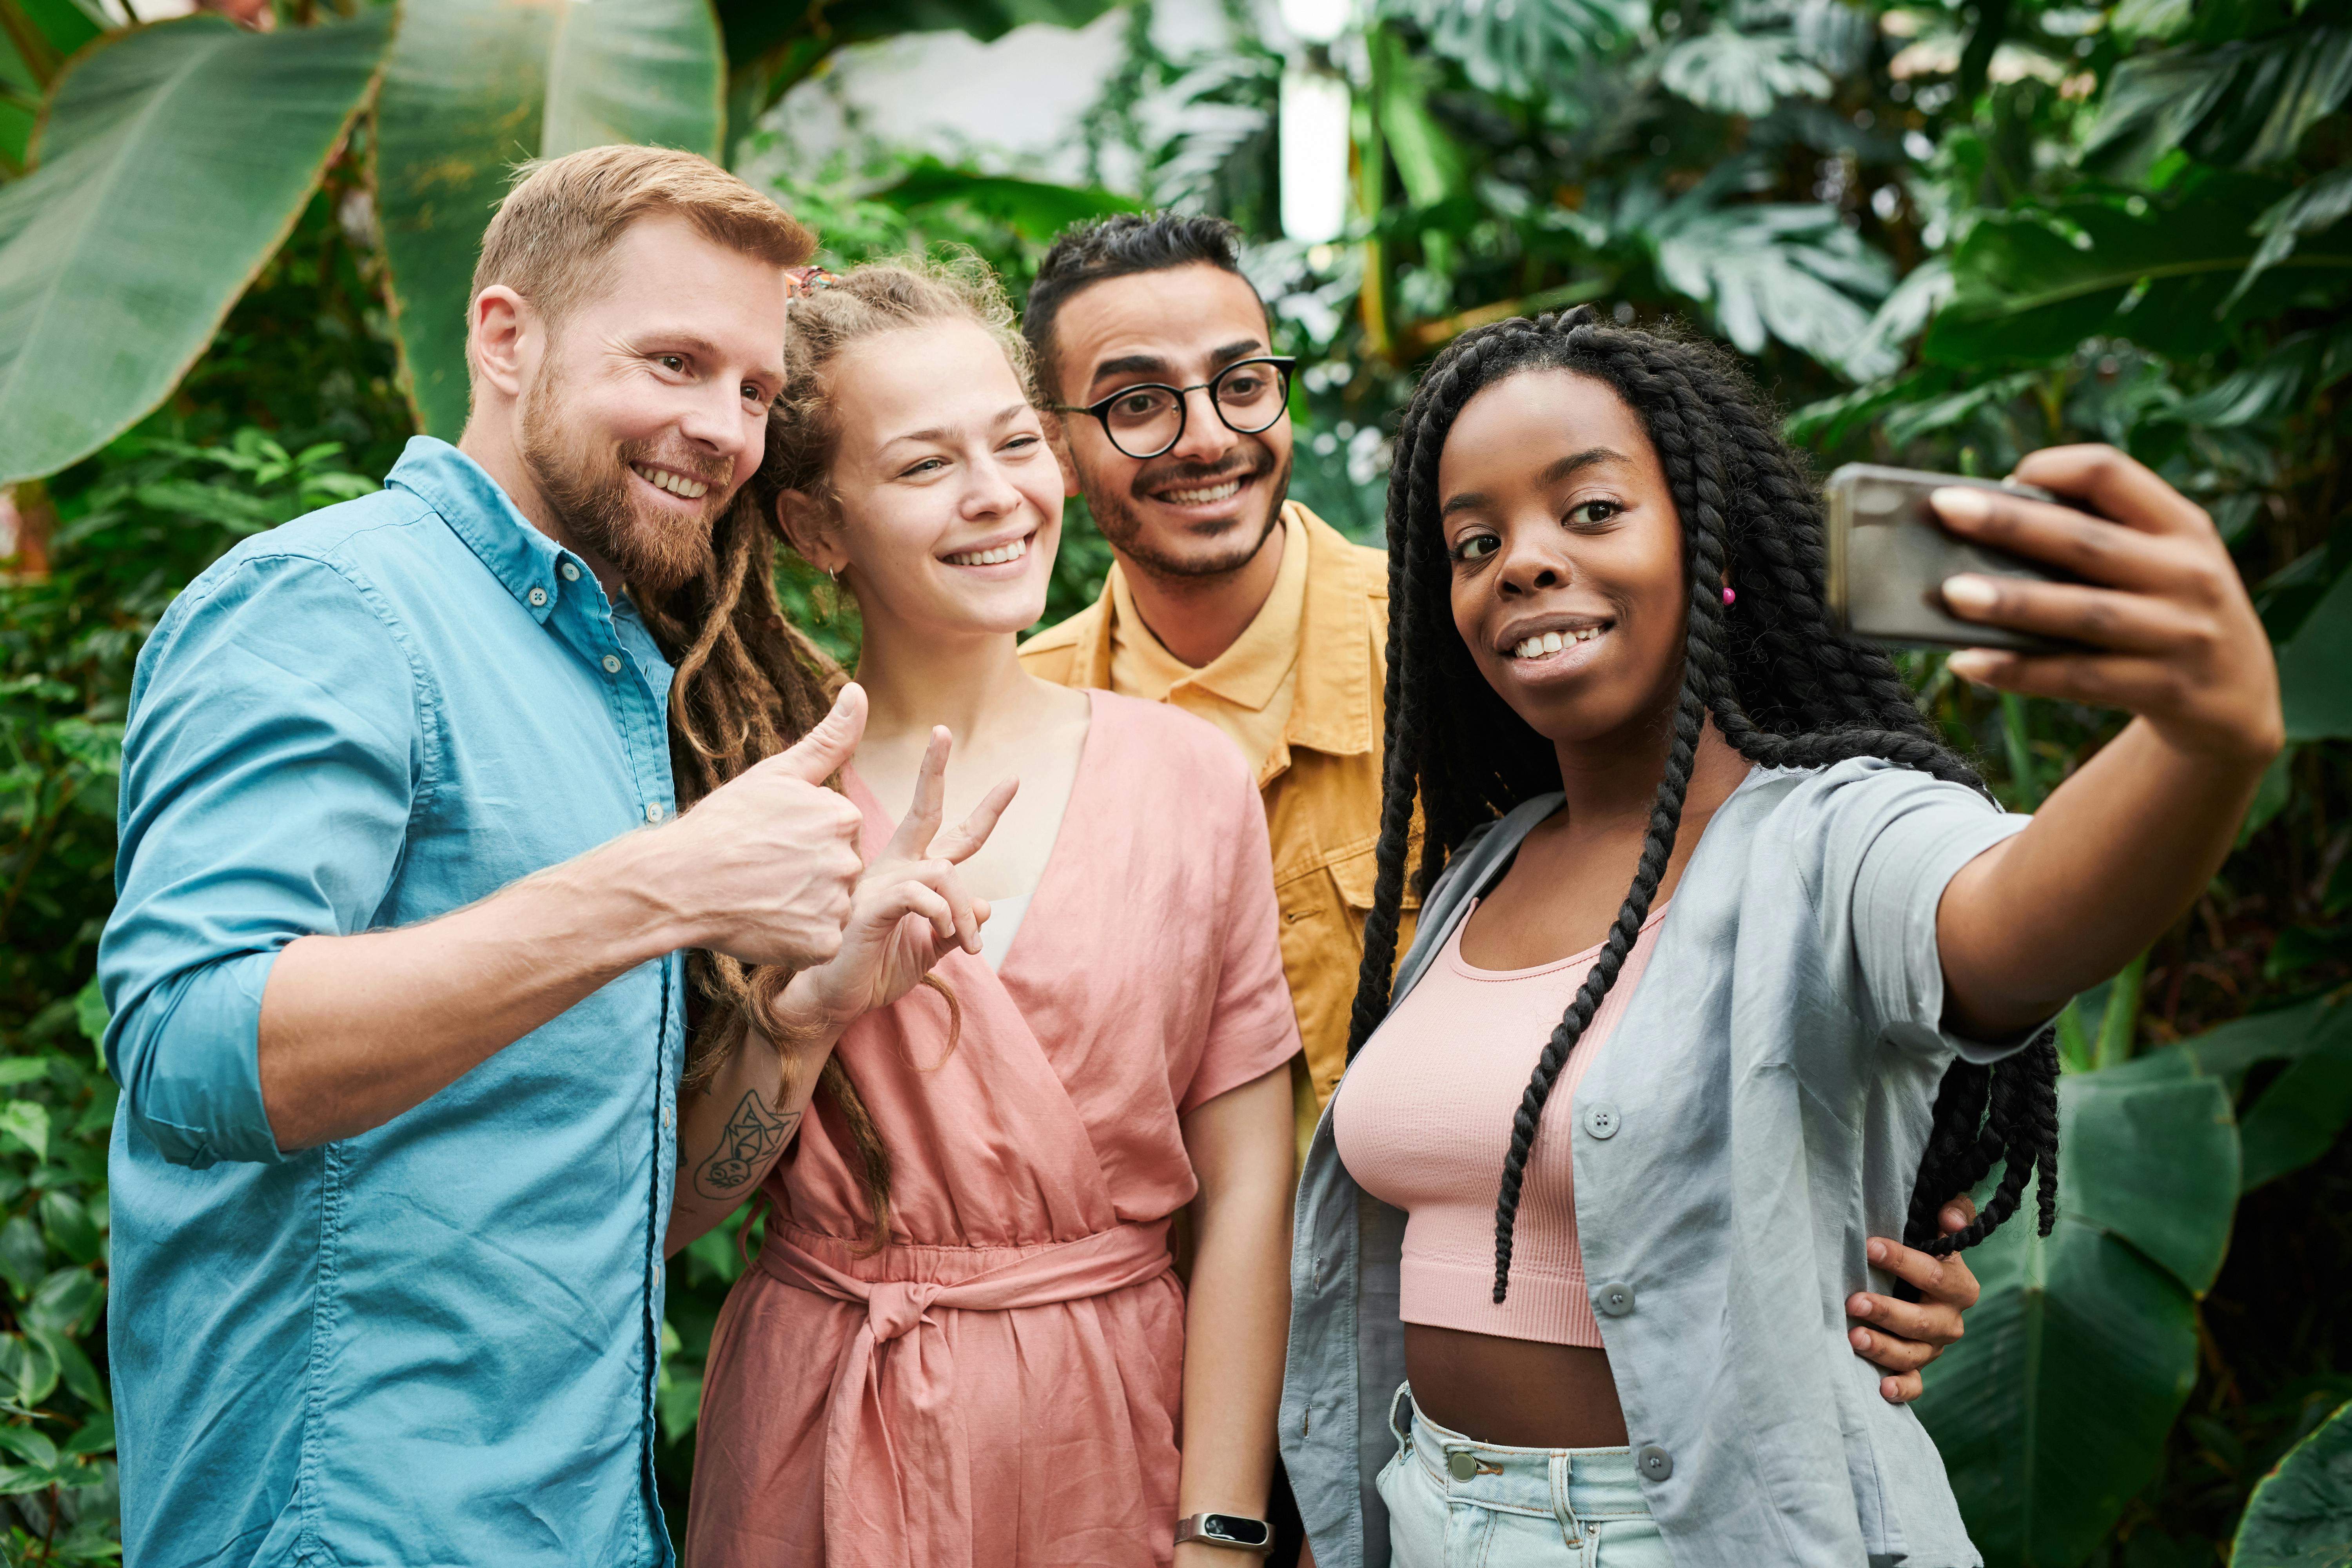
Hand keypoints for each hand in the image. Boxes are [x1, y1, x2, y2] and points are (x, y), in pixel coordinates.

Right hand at [656, 684, 869, 967]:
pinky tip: (768, 923)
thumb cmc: (722, 825)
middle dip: (808, 873)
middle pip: (839, 870)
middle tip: (763, 871)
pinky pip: (820, 941)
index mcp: (841, 815)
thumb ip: (829, 738)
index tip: (770, 840)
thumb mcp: (776, 773)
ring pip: (831, 906)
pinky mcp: (820, 944)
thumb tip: (859, 691)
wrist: (677, 883)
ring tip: (763, 896)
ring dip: (804, 905)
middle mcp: (847, 860)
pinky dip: (797, 937)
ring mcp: (834, 904)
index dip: (803, 838)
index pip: (838, 831)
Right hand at [772, 726, 1015, 1039]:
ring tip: (970, 947)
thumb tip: (986, 907)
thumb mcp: (929, 948)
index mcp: (907, 872)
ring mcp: (877, 882)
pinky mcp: (869, 904)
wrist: (836, 999)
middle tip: (960, 744)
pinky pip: (917, 893)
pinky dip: (942, 913)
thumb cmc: (875, 970)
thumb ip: (957, 927)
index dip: (984, 810)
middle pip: (923, 811)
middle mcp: (892, 867)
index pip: (951, 834)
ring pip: (941, 871)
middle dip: (935, 771)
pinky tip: (943, 935)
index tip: (1012, 779)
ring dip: (964, 910)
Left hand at [1850, 1195, 1980, 1404]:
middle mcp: (1950, 1320)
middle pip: (1922, 1321)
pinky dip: (1901, 1388)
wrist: (1923, 1283)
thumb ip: (1954, 1213)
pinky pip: (1914, 1384)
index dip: (1902, 1261)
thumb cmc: (1926, 1248)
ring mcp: (1935, 1347)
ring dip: (1884, 1348)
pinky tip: (1881, 1388)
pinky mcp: (1919, 1366)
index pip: (1933, 1274)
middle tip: (1853, 1302)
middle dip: (1887, 1312)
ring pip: (1913, 1354)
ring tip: (1853, 1338)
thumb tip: (1949, 1215)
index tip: (1870, 1247)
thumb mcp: (1939, 1227)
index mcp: (1958, 1286)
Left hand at [1930, 446, 2281, 766]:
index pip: (2112, 473)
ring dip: (2013, 603)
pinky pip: (2078, 678)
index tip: (2003, 477)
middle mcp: (2189, 573)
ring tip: (1951, 593)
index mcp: (2182, 525)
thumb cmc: (2169, 609)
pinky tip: (1968, 662)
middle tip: (1946, 509)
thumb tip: (1993, 518)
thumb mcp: (2162, 559)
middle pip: (2087, 541)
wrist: (2239, 696)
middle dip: (2012, 524)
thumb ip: (2100, 535)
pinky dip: (2019, 671)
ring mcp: (2181, 634)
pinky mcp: (2165, 688)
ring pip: (2084, 614)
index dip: (2053, 466)